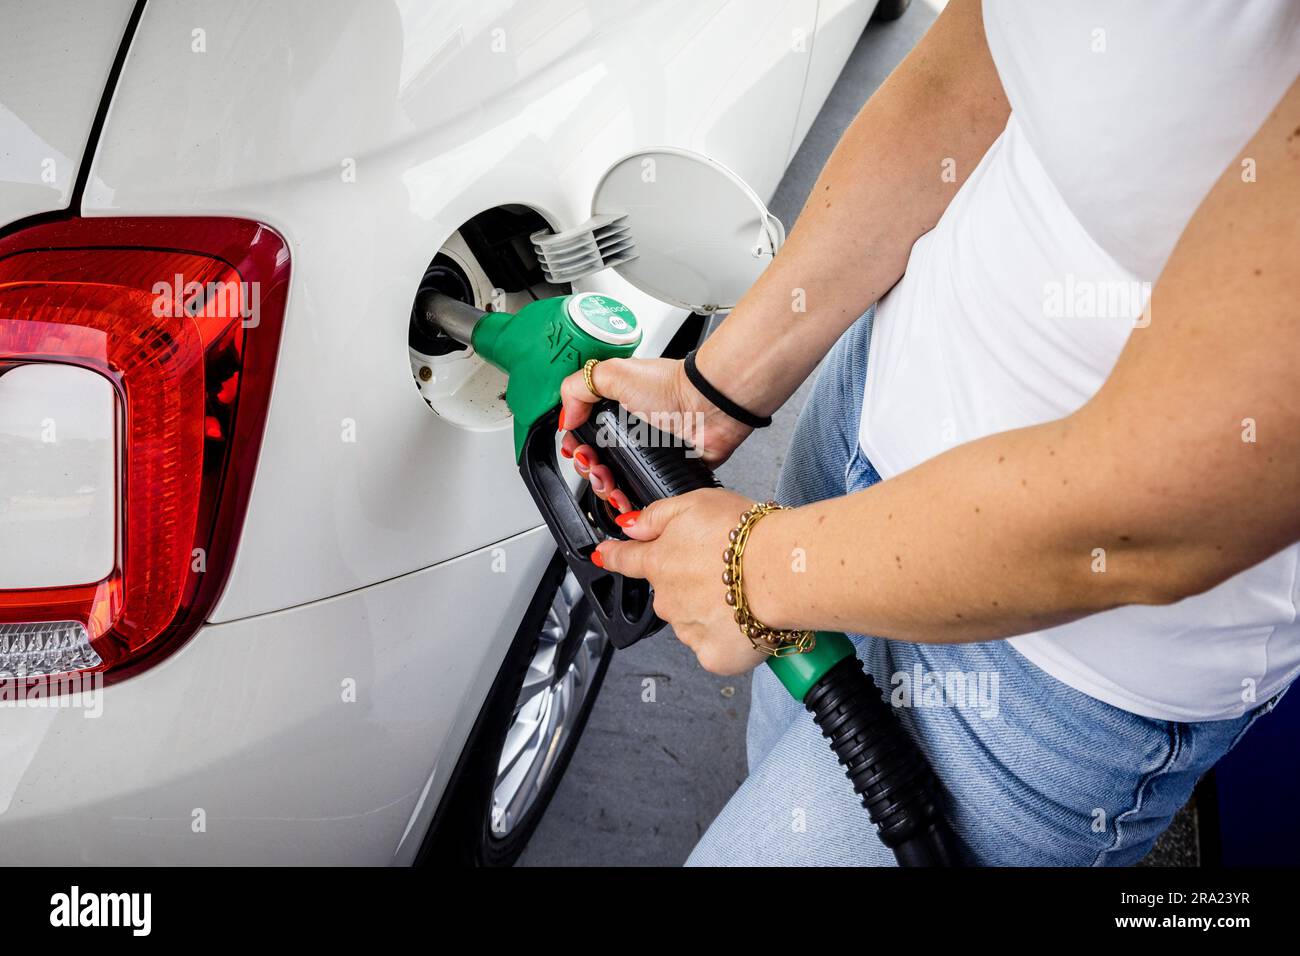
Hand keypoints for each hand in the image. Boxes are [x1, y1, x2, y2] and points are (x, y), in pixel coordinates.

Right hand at [558, 357, 751, 512]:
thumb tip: (565, 417)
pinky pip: (637, 493)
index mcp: (615, 407)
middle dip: (587, 468)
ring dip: (602, 486)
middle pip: (594, 460)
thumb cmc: (672, 387)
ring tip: (608, 481)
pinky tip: (623, 496)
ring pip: (612, 481)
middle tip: (593, 465)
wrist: (707, 407)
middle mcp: (628, 431)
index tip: (575, 448)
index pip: (583, 432)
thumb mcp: (614, 372)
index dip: (574, 444)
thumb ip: (578, 387)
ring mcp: (644, 453)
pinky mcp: (661, 472)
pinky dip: (627, 498)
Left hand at [594, 488, 766, 674]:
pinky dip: (727, 637)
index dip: (614, 555)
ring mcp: (688, 630)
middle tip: (723, 568)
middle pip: (669, 593)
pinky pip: (713, 647)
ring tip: (742, 592)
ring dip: (710, 609)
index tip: (605, 554)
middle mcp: (667, 599)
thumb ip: (656, 516)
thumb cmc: (746, 536)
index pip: (625, 560)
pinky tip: (744, 619)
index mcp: (659, 562)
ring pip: (692, 620)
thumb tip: (629, 526)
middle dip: (690, 583)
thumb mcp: (694, 504)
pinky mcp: (713, 655)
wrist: (781, 571)